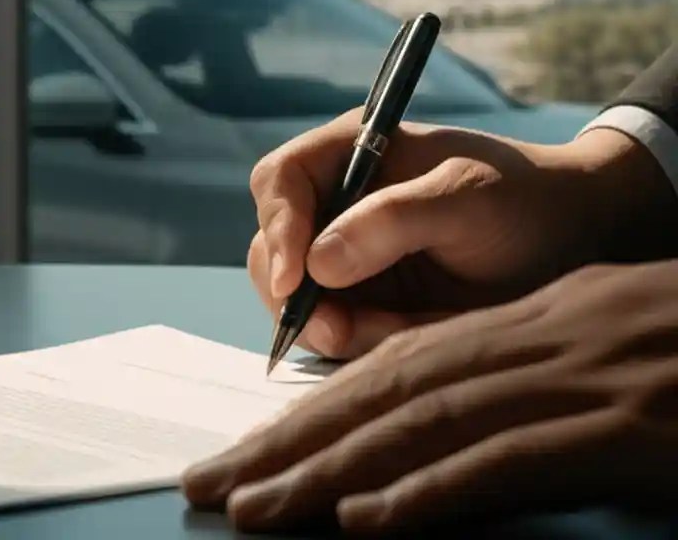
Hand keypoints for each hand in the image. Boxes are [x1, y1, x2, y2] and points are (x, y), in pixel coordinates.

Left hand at [183, 260, 677, 533]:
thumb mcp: (618, 363)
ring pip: (428, 422)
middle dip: (293, 443)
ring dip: (331, 471)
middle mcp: (546, 340)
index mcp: (539, 324)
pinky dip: (433, 492)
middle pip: (391, 392)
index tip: (252, 454)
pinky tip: (368, 522)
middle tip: (212, 487)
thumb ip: (537, 389)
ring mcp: (588, 382)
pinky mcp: (631, 430)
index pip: (402, 367)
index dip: (317, 411)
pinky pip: (512, 461)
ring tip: (255, 510)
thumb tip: (451, 444)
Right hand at [248, 107, 677, 358]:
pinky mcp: (360, 299)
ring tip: (405, 328)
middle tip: (341, 332)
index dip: (278, 229)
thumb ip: (394, 220)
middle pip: (272, 247)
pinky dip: (362, 342)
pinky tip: (411, 333)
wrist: (575, 240)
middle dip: (300, 296)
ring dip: (336, 326)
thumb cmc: (526, 200)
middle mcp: (334, 201)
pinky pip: (332, 329)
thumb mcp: (469, 199)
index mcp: (350, 153)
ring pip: (296, 299)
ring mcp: (343, 253)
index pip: (279, 181)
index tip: (297, 282)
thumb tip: (317, 262)